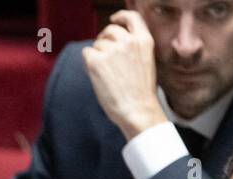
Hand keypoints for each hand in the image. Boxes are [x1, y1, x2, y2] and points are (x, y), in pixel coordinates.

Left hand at [81, 11, 164, 140]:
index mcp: (144, 40)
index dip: (120, 17)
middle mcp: (128, 41)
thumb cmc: (141, 91)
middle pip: (110, 30)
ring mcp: (112, 50)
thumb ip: (133, 48)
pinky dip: (88, 62)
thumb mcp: (146, 61)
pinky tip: (96, 74)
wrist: (136, 108)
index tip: (113, 19)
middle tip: (103, 53)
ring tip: (105, 72)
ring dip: (97, 55)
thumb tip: (114, 42)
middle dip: (105, 39)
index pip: (132, 18)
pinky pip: (86, 53)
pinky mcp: (96, 61)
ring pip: (97, 44)